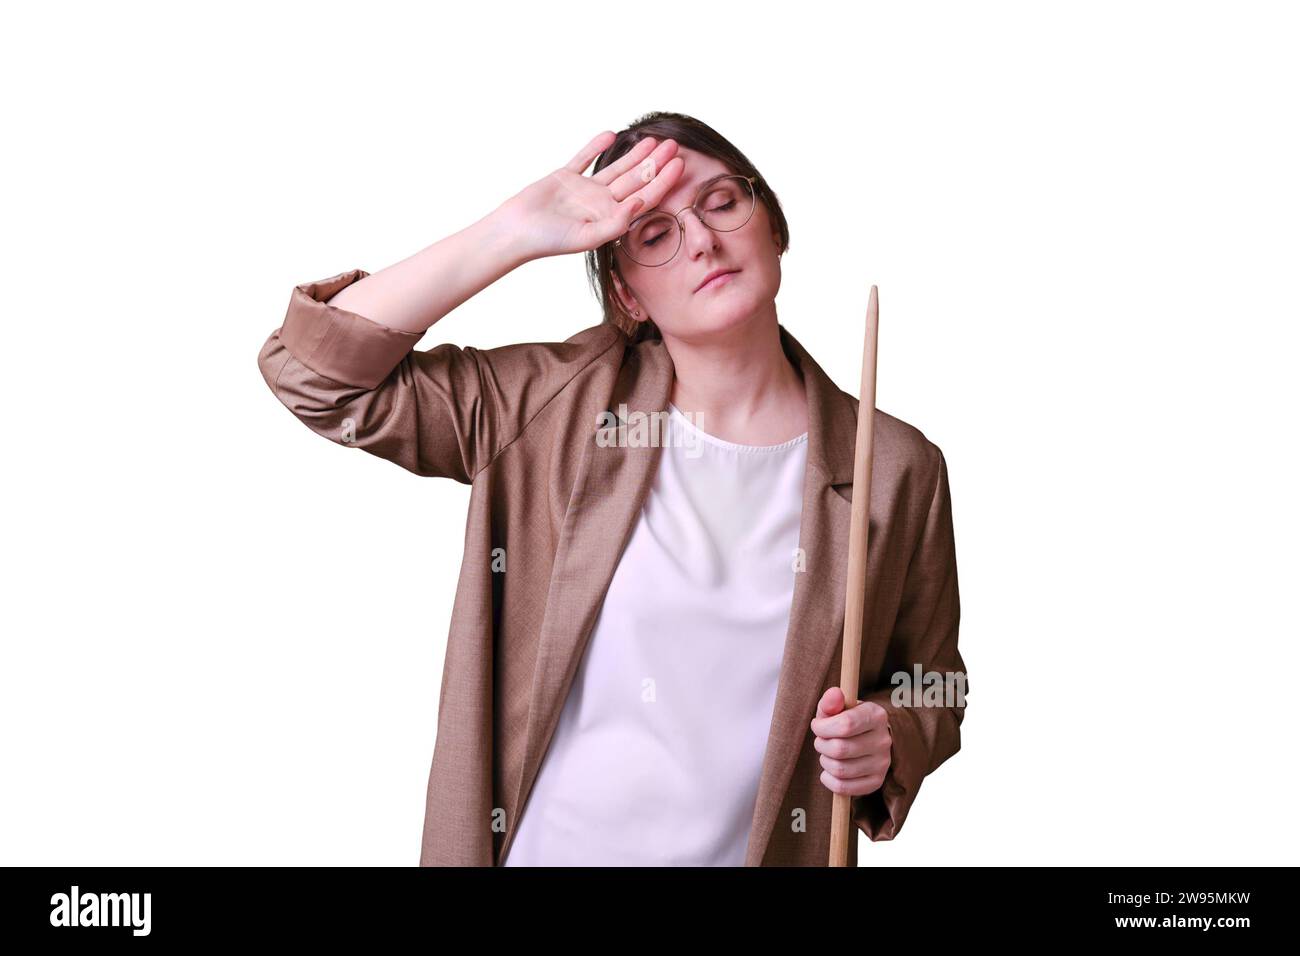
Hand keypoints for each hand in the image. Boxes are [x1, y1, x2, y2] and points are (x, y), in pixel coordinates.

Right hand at [495, 130, 684, 261]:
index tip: (680, 164)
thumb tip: (640, 203)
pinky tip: (611, 134)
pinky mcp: (564, 177)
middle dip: (655, 163)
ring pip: (615, 167)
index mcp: (610, 219)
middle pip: (635, 179)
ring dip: (634, 154)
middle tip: (674, 145)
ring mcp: (583, 190)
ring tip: (652, 139)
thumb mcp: (587, 237)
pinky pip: (584, 158)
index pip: (644, 197)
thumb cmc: (549, 241)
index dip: (664, 181)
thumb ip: (615, 223)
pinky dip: (596, 146)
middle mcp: (600, 204)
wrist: (515, 232)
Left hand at [810, 687, 891, 796]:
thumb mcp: (838, 707)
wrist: (867, 738)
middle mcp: (883, 741)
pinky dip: (829, 779)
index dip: (823, 728)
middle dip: (822, 745)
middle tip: (821, 741)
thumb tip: (834, 693)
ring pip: (840, 770)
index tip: (817, 726)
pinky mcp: (876, 782)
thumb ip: (832, 700)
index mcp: (876, 716)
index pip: (845, 725)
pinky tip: (830, 770)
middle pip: (840, 749)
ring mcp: (882, 764)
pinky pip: (843, 787)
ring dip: (825, 762)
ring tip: (828, 754)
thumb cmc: (847, 720)